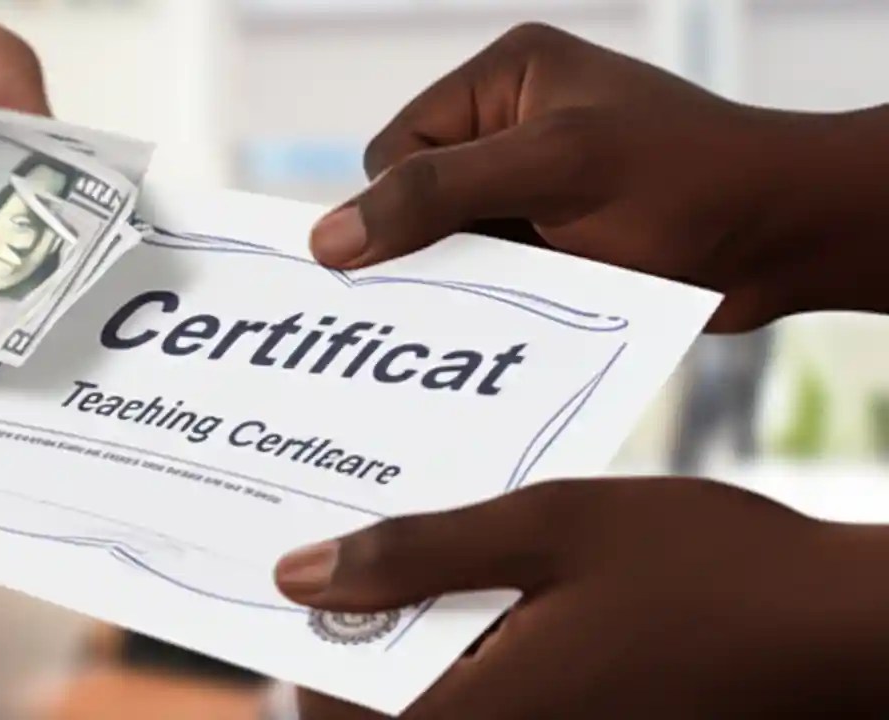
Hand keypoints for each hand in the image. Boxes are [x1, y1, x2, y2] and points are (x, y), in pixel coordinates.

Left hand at [276, 477, 888, 718]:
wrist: (840, 629)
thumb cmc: (707, 569)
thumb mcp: (549, 527)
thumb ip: (418, 553)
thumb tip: (299, 574)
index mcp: (482, 714)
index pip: (334, 708)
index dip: (305, 647)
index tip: (299, 583)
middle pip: (388, 706)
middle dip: (364, 634)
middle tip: (359, 551)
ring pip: (446, 699)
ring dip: (424, 635)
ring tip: (433, 552)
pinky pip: (503, 698)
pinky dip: (481, 647)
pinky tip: (500, 582)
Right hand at [311, 23, 888, 331]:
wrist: (783, 237)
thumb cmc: (682, 181)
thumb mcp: (550, 172)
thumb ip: (434, 196)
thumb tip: (328, 239)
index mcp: (502, 77)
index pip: (396, 149)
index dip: (399, 204)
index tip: (431, 250)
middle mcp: (510, 124)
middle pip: (416, 200)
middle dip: (435, 245)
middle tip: (477, 275)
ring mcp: (532, 184)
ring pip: (450, 243)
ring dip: (470, 278)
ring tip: (514, 293)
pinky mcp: (552, 237)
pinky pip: (490, 272)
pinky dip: (497, 298)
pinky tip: (521, 312)